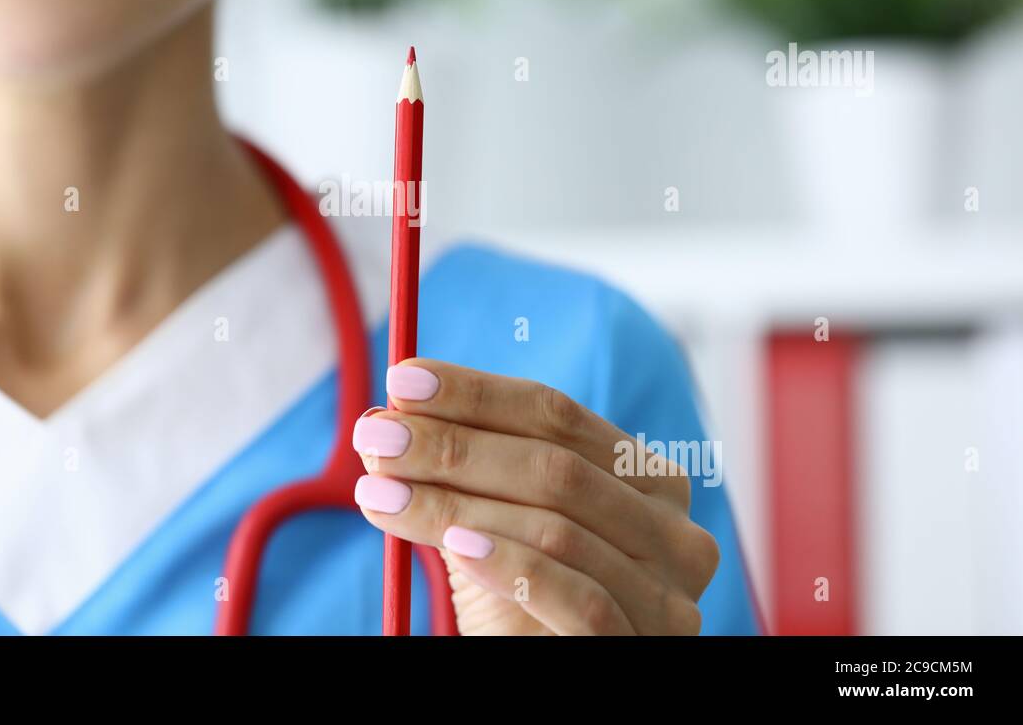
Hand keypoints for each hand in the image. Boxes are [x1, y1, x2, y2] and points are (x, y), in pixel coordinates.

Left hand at [350, 359, 719, 634]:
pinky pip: (580, 598)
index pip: (558, 415)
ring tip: (382, 491)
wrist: (543, 671)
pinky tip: (457, 545)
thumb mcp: (490, 526)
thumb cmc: (520, 606)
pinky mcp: (646, 646)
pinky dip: (513, 564)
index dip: (477, 394)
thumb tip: (383, 417)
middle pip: (555, 467)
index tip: (404, 380)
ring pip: (557, 527)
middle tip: (377, 435)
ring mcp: (667, 595)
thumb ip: (455, 474)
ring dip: (456, 503)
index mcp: (647, 481)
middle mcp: (674, 531)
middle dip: (454, 445)